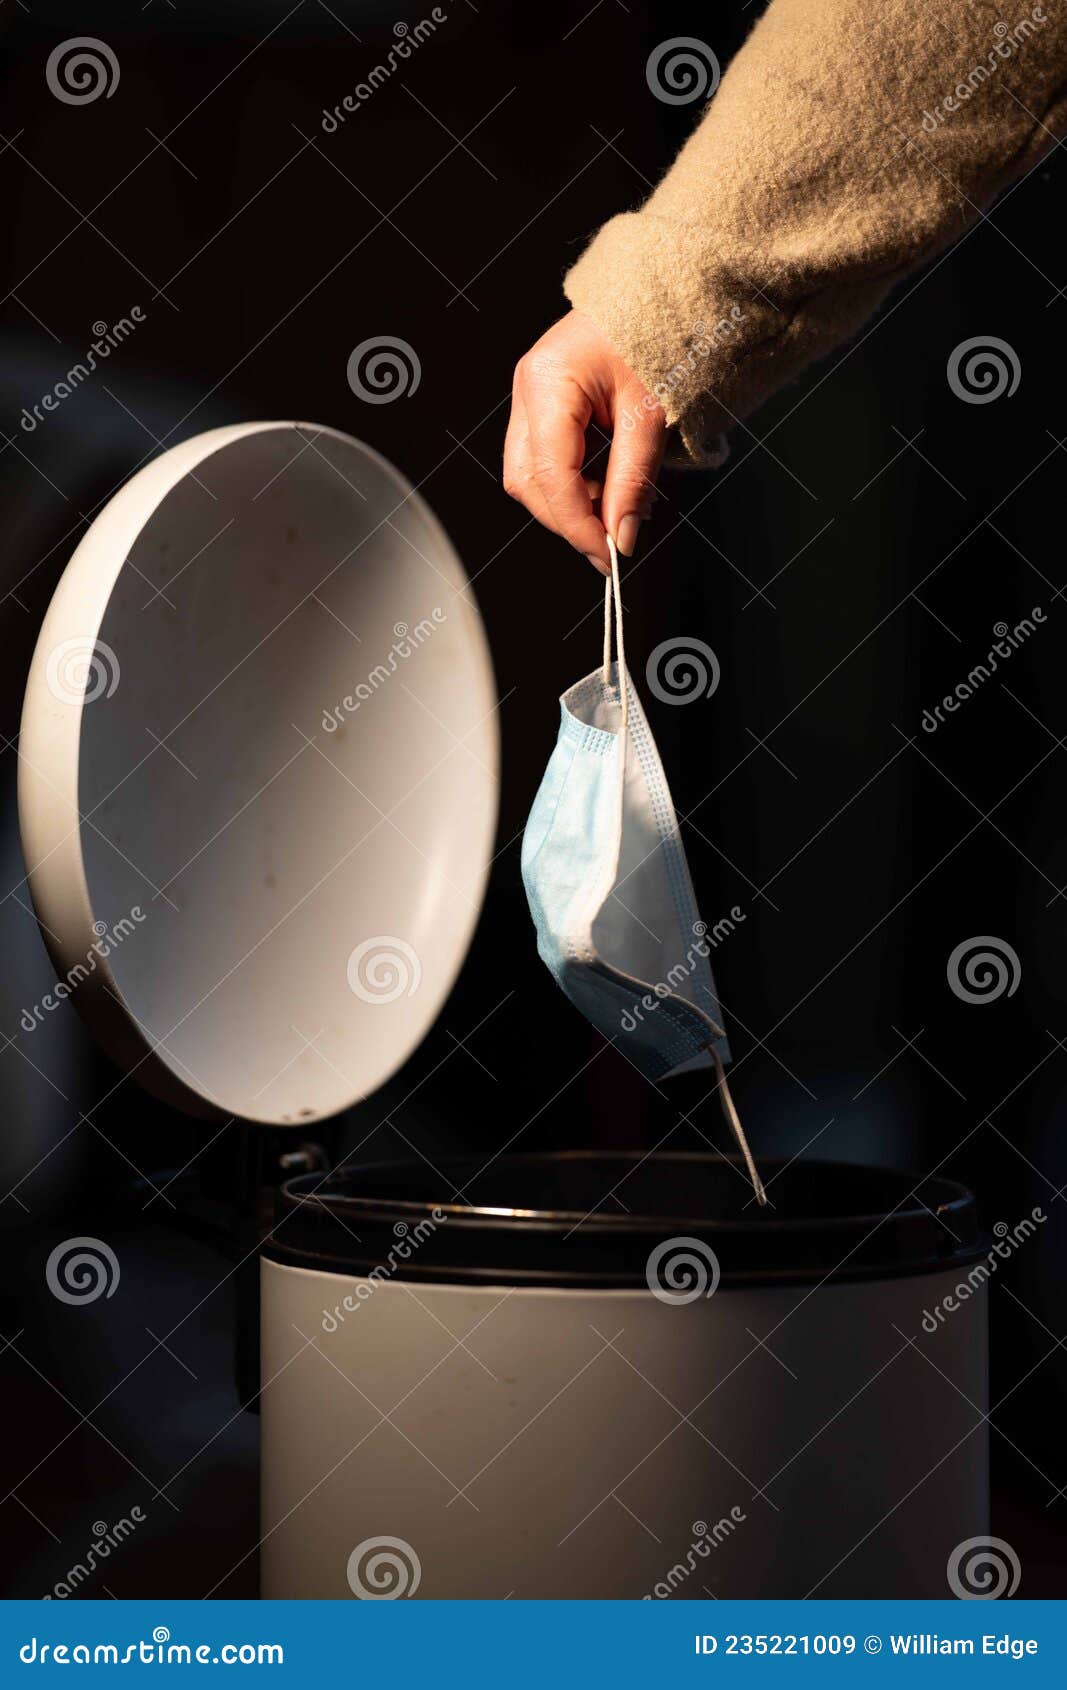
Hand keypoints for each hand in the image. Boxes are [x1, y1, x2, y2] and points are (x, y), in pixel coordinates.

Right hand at [503, 309, 664, 574]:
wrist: (660, 292)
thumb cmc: (657, 333)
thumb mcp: (652, 414)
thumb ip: (633, 480)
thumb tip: (622, 536)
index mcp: (549, 382)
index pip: (551, 475)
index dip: (577, 524)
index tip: (608, 555)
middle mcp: (528, 387)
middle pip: (527, 481)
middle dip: (566, 519)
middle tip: (609, 544)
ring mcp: (529, 393)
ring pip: (527, 474)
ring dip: (565, 504)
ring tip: (608, 514)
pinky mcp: (541, 400)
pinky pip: (540, 457)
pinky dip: (567, 483)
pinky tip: (598, 489)